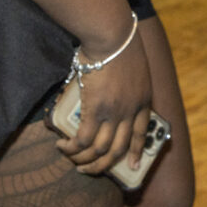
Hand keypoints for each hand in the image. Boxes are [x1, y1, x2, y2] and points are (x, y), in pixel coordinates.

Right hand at [55, 38, 153, 175]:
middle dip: (104, 164)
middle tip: (89, 169)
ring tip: (72, 161)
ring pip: (100, 150)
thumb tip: (102, 94)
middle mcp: (131, 111)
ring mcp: (114, 113)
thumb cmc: (119, 44)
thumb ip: (123, 87)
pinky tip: (62, 147)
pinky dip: (72, 148)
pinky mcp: (95, 110)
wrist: (112, 36)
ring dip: (85, 161)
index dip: (137, 152)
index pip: (142, 133)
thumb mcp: (132, 69)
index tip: (134, 166)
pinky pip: (83, 140)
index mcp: (143, 100)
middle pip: (120, 149)